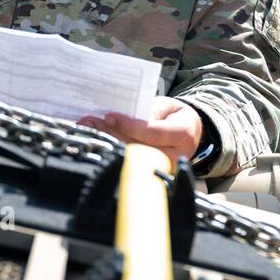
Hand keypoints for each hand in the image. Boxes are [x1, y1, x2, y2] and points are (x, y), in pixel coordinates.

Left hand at [78, 95, 204, 164]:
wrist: (190, 133)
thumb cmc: (175, 116)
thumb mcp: (167, 105)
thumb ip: (149, 110)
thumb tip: (122, 118)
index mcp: (183, 135)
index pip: (153, 133)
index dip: (130, 126)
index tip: (110, 117)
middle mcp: (175, 155)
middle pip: (138, 147)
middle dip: (113, 134)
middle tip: (92, 122)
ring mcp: (163, 168)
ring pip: (130, 157)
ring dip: (107, 142)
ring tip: (90, 128)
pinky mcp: (151, 174)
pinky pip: (128, 162)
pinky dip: (111, 150)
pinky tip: (97, 140)